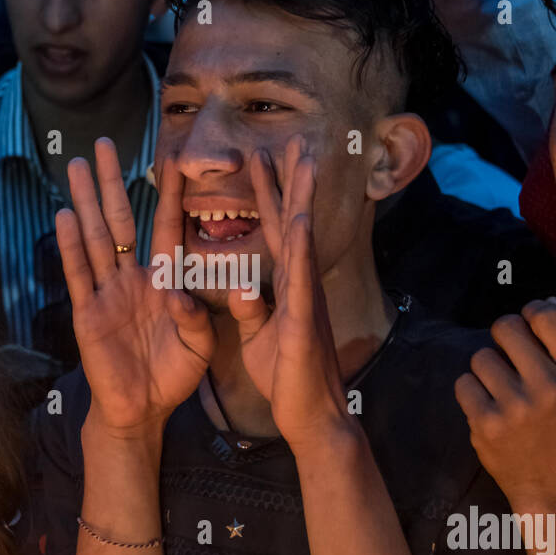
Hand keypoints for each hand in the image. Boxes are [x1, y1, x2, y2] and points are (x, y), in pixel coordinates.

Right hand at [57, 138, 214, 437]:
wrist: (142, 409)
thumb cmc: (174, 375)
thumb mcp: (200, 345)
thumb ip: (196, 318)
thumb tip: (178, 295)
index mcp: (165, 281)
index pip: (168, 227)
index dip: (170, 194)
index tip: (171, 158)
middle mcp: (133, 278)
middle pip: (121, 219)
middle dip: (112, 181)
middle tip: (104, 143)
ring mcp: (107, 292)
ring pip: (95, 237)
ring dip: (86, 201)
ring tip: (76, 165)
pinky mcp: (87, 313)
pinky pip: (78, 274)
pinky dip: (71, 246)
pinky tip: (65, 215)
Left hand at [228, 136, 355, 450]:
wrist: (310, 414)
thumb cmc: (288, 377)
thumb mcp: (261, 336)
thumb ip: (253, 308)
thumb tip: (245, 286)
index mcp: (286, 286)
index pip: (277, 230)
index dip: (272, 194)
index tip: (267, 157)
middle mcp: (299, 283)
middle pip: (293, 221)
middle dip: (292, 180)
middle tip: (293, 140)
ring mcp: (305, 297)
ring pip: (301, 239)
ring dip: (300, 197)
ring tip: (302, 161)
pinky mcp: (302, 319)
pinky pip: (298, 277)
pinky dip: (298, 246)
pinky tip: (298, 219)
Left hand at [454, 299, 555, 510]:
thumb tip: (547, 300)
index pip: (546, 315)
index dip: (530, 313)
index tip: (529, 327)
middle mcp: (552, 388)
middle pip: (506, 327)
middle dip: (504, 336)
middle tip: (511, 355)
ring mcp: (516, 408)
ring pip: (480, 356)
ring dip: (487, 368)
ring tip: (503, 388)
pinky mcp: (486, 424)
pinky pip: (463, 383)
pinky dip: (472, 392)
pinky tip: (489, 406)